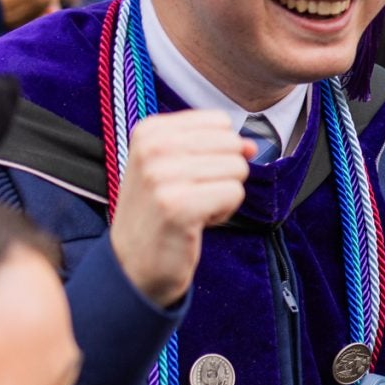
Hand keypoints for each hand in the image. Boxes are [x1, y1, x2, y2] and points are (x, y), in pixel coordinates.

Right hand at [108, 110, 253, 305]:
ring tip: (192, 209)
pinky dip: (223, 212)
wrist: (132, 263)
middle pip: (232, 144)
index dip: (217, 152)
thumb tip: (252, 145)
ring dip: (223, 196)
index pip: (220, 122)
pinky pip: (234, 194)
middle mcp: (152, 147)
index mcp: (150, 130)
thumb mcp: (175, 166)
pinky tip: (196, 223)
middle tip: (192, 196)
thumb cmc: (159, 211)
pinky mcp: (178, 205)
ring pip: (237, 169)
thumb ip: (213, 146)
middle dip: (224, 175)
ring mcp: (162, 176)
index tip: (189, 175)